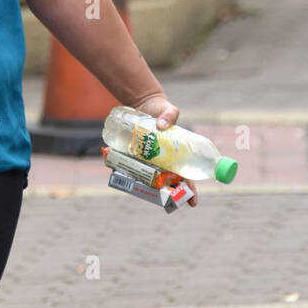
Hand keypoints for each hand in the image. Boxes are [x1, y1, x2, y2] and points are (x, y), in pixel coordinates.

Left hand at [128, 92, 197, 206]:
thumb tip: (162, 126)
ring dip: (139, 182)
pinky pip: (127, 165)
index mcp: (176, 156)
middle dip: (162, 192)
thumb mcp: (169, 111)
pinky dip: (120, 167)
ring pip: (144, 178)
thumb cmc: (162, 111)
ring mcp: (146, 160)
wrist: (144, 105)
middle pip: (165, 183)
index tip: (192, 202)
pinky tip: (114, 165)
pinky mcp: (132, 155)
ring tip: (133, 181)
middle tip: (158, 196)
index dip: (190, 190)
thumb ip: (169, 115)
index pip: (186, 177)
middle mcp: (162, 162)